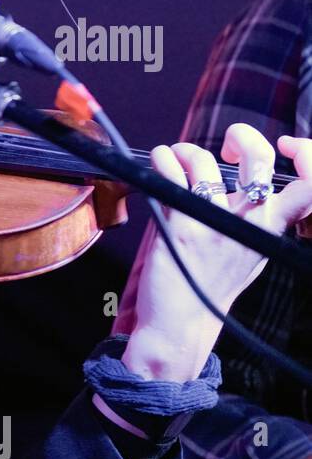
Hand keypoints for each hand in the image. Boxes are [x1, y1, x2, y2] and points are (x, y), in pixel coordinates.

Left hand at [125, 123, 311, 381]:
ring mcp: (215, 225)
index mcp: (271, 227)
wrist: (181, 323)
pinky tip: (162, 161)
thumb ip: (261, 217)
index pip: (311, 186)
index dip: (308, 155)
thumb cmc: (211, 281)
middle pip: (258, 161)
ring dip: (187, 150)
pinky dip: (165, 160)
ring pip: (204, 163)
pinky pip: (172, 178)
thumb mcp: (251, 250)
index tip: (287, 144)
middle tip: (228, 145)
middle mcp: (249, 224)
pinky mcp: (182, 229)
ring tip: (178, 157)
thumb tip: (252, 176)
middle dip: (243, 136)